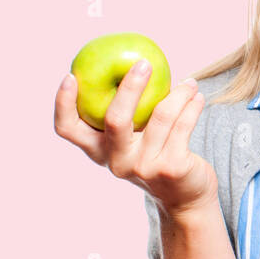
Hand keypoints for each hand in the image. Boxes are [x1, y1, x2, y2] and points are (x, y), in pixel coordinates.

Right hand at [54, 62, 217, 214]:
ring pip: (160, 117)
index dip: (63, 103)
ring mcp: (143, 167)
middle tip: (143, 63)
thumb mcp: (134, 139)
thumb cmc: (156, 156)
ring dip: (178, 93)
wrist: (185, 197)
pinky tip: (196, 96)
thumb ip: (127, 113)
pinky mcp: (171, 168)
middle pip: (115, 119)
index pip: (68, 129)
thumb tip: (131, 60)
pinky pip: (182, 126)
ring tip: (189, 82)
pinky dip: (191, 106)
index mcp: (100, 151)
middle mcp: (117, 161)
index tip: (70, 76)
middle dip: (129, 87)